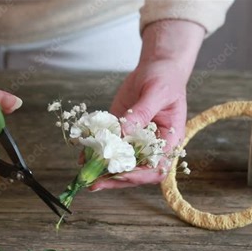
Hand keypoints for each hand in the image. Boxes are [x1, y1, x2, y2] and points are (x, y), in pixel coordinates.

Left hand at [91, 20, 204, 189]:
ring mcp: (135, 140)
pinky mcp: (120, 131)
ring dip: (103, 171)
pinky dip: (95, 153)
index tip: (120, 174)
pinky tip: (82, 157)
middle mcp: (151, 145)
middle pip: (136, 171)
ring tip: (85, 175)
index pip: (156, 168)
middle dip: (116, 179)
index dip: (139, 175)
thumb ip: (142, 113)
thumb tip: (124, 132)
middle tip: (95, 183)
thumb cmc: (165, 78)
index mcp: (169, 140)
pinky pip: (109, 147)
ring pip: (121, 163)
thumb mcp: (156, 92)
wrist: (156, 67)